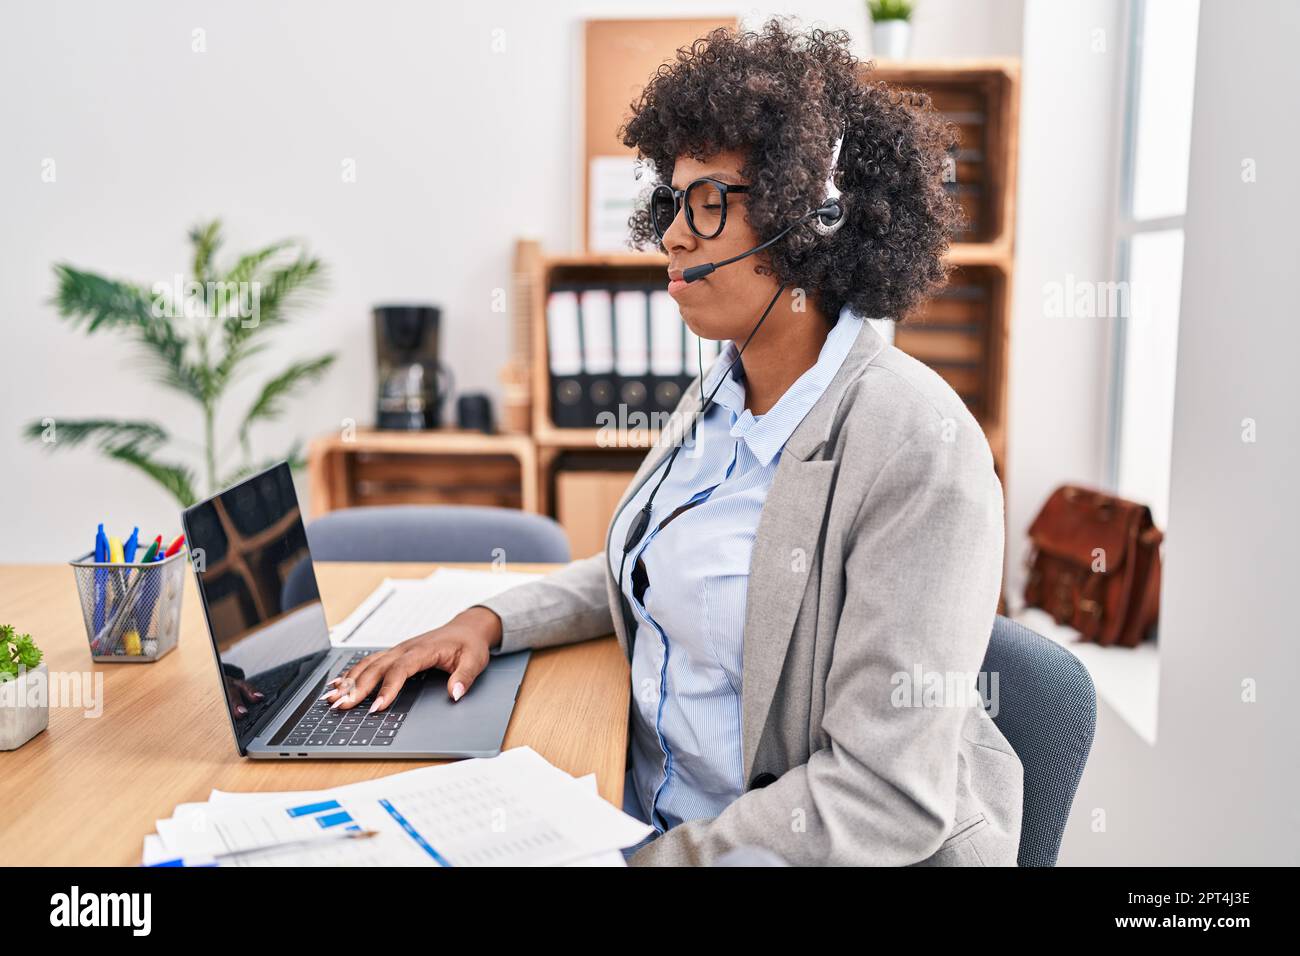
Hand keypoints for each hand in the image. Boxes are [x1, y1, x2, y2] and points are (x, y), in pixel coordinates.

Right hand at [320, 606, 502, 713]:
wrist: (467, 628)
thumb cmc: (469, 645)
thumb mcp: (475, 661)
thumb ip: (464, 677)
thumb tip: (455, 693)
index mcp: (423, 650)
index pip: (401, 669)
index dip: (388, 688)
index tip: (378, 707)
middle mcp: (405, 648)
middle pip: (376, 668)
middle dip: (357, 688)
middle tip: (340, 706)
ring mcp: (397, 650)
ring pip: (368, 664)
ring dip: (349, 680)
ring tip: (331, 697)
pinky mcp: (394, 654)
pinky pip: (369, 662)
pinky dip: (352, 673)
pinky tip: (338, 684)